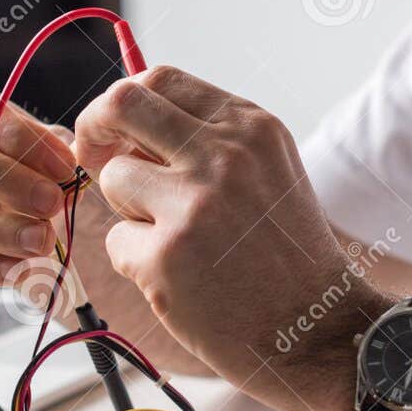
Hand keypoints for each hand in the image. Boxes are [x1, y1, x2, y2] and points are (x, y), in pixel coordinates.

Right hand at [0, 81, 73, 284]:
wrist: (7, 219)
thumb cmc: (28, 172)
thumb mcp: (45, 152)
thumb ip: (57, 153)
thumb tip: (71, 166)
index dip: (20, 137)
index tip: (65, 166)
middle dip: (5, 179)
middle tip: (51, 202)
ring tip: (41, 241)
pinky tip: (19, 271)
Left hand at [73, 66, 391, 410]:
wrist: (319, 331)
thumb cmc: (285, 255)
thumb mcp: (266, 172)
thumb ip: (207, 139)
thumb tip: (124, 121)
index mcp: (251, 126)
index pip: (160, 79)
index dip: (124, 103)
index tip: (117, 131)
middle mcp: (225, 154)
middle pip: (122, 104)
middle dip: (94, 129)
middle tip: (92, 158)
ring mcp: (194, 205)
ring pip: (113, 178)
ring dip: (128, 211)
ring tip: (175, 242)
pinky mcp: (166, 257)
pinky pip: (117, 242)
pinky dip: (137, 263)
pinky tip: (183, 281)